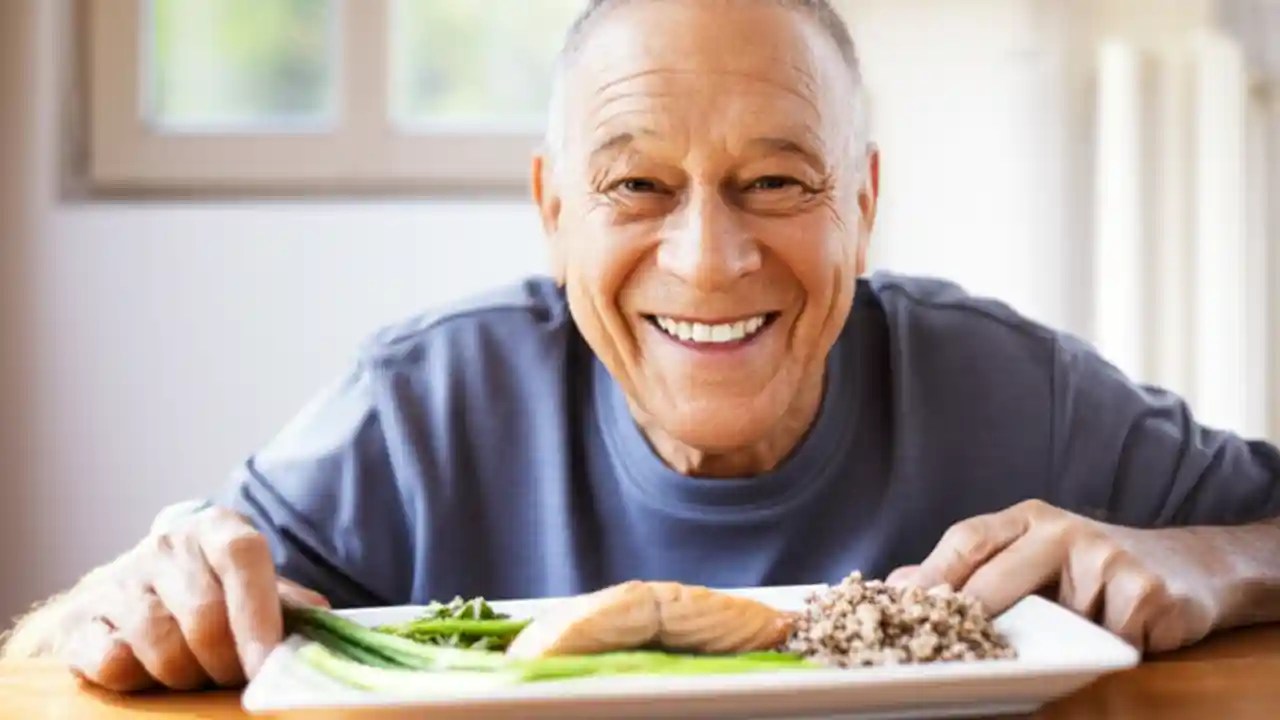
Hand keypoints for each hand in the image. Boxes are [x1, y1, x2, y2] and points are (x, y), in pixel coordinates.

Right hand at [54, 507, 327, 691]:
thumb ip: (287, 604)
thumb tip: (322, 622)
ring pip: (161, 647)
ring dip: (187, 675)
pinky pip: (113, 663)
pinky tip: (150, 669)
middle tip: (235, 676)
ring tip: (196, 670)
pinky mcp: (80, 619)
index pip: (244, 557)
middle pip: (206, 619)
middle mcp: (166, 546)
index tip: (269, 664)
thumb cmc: (210, 593)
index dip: (259, 614)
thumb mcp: (254, 588)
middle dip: (227, 663)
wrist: (133, 595)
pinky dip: (138, 680)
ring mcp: (119, 580)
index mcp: (217, 529)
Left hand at [887, 500, 1218, 652]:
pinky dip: (1104, 648)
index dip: (932, 571)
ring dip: (1052, 642)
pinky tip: (1117, 635)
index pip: (968, 538)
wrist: (1190, 569)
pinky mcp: (1145, 590)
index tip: (902, 603)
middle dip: (970, 612)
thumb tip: (897, 584)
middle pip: (999, 576)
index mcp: (1028, 518)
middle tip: (948, 641)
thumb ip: (970, 570)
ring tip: (1063, 637)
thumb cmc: (1091, 569)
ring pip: (1053, 620)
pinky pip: (1105, 638)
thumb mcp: (1031, 556)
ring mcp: (1106, 556)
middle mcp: (1064, 529)